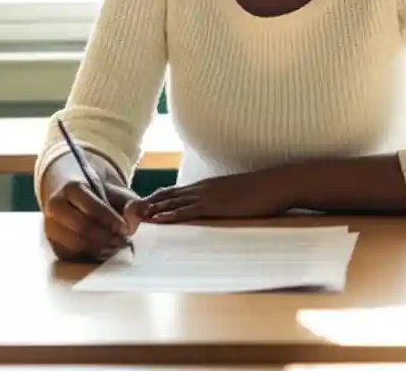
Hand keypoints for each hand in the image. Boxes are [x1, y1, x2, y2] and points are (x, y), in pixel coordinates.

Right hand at [42, 157, 144, 260]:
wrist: (79, 201)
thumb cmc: (103, 198)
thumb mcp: (118, 194)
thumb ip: (132, 204)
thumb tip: (142, 212)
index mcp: (71, 187)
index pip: (91, 206)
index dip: (110, 220)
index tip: (126, 229)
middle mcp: (55, 206)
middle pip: (81, 227)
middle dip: (106, 237)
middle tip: (123, 242)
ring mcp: (51, 226)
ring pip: (75, 244)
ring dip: (99, 249)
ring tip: (116, 248)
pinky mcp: (53, 243)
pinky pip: (71, 255)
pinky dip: (90, 256)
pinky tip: (105, 253)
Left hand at [140, 169, 290, 222]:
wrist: (275, 185)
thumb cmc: (262, 192)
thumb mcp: (238, 195)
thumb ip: (225, 201)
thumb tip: (220, 210)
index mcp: (208, 185)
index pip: (176, 191)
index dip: (158, 199)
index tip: (144, 207)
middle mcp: (202, 188)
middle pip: (168, 195)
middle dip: (148, 204)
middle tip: (130, 213)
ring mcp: (207, 195)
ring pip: (171, 202)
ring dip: (152, 210)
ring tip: (135, 218)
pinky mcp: (213, 205)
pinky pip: (185, 210)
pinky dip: (168, 215)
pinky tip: (157, 221)